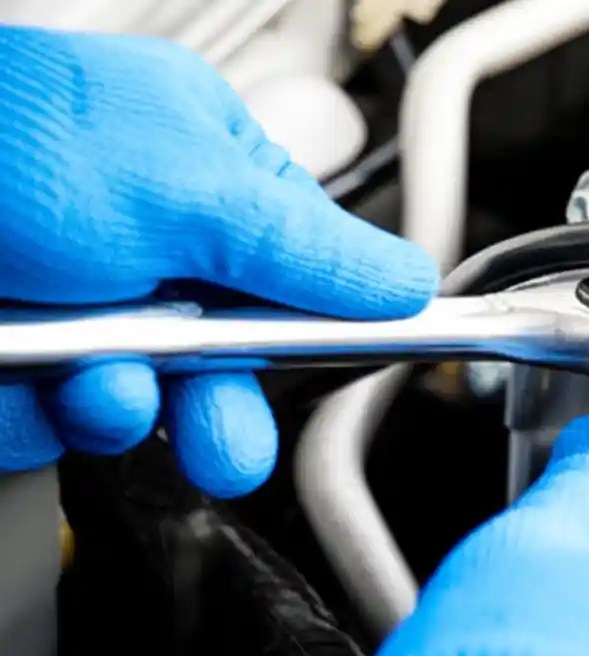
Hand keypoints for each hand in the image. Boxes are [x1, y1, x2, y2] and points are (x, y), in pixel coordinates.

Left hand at [0, 27, 435, 494]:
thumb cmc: (1, 142)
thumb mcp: (190, 192)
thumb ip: (308, 251)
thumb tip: (406, 281)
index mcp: (206, 164)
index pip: (307, 256)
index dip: (337, 315)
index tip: (380, 353)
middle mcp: (146, 231)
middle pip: (231, 345)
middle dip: (224, 404)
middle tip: (226, 440)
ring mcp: (79, 293)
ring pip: (146, 393)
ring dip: (125, 403)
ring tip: (97, 381)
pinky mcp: (17, 352)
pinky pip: (60, 415)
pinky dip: (47, 413)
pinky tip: (32, 379)